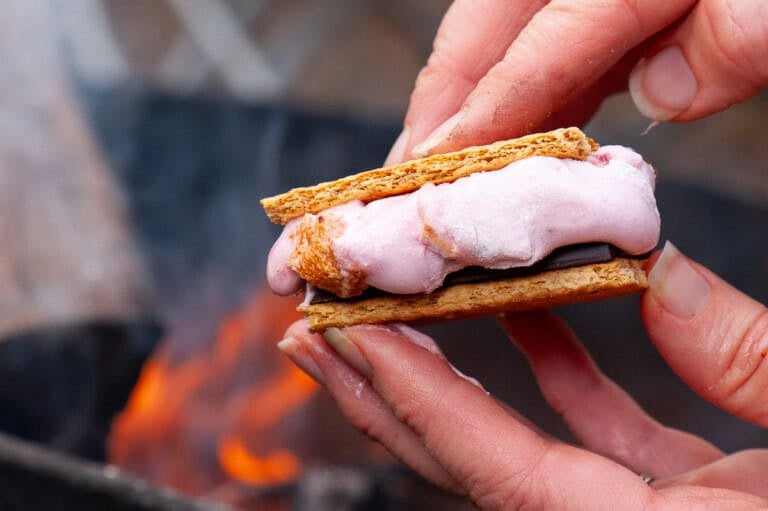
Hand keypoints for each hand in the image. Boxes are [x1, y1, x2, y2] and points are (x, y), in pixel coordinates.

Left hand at [278, 242, 767, 508]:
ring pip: (511, 442)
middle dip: (381, 394)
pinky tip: (520, 312)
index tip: (347, 336)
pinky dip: (548, 369)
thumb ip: (745, 360)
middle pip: (464, 464)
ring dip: (445, 374)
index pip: (490, 467)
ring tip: (382, 314)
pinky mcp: (661, 494)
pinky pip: (581, 430)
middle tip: (315, 331)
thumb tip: (658, 274)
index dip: (413, 397)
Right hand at [385, 0, 767, 163]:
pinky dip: (516, 100)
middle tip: (404, 175)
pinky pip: (540, 52)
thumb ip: (734, 34)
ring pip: (502, 45)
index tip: (436, 169)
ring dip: (466, 109)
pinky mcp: (600, 2)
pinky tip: (506, 142)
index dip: (480, 114)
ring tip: (437, 168)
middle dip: (439, 106)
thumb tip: (662, 97)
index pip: (535, 49)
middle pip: (483, 34)